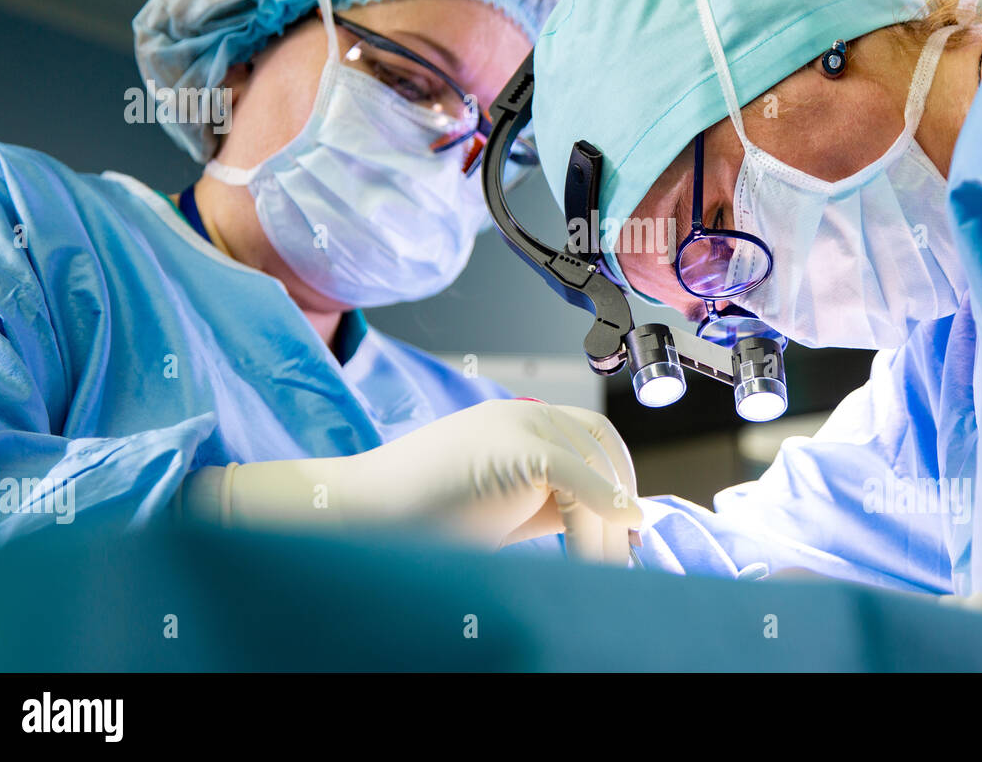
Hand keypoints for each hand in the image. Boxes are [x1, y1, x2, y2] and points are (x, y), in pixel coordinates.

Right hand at [181, 400, 641, 563]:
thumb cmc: (418, 518)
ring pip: (593, 471)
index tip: (627, 524)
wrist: (354, 513)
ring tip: (605, 569)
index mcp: (519, 421)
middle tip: (625, 552)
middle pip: (601, 450)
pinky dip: (601, 507)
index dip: (617, 477)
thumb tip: (612, 524)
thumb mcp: (503, 506)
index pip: (593, 435)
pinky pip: (576, 477)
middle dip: (619, 501)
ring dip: (605, 525)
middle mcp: (524, 413)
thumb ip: (553, 504)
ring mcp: (518, 425)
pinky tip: (610, 538)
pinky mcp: (514, 447)